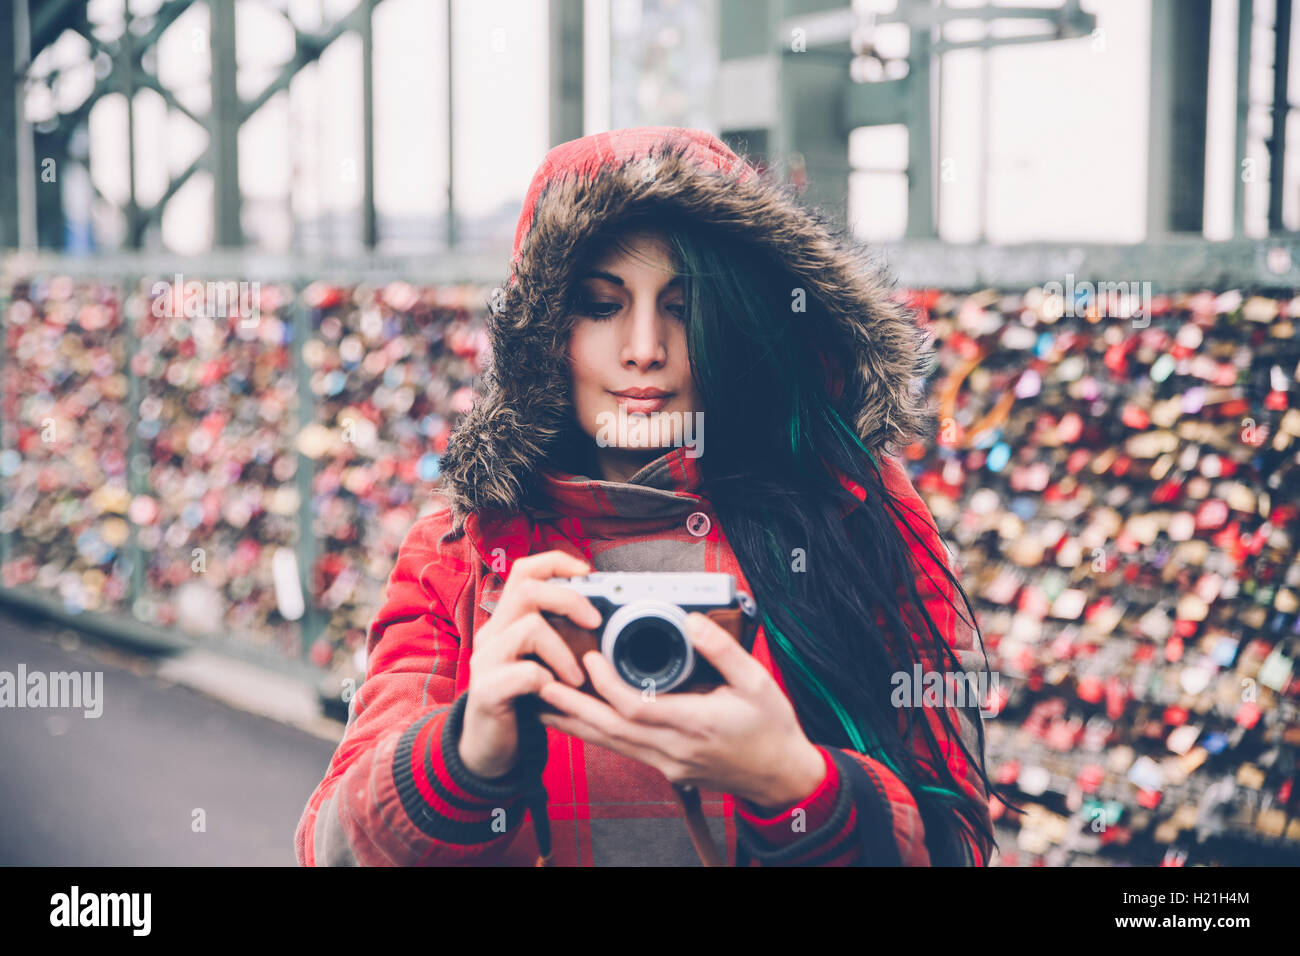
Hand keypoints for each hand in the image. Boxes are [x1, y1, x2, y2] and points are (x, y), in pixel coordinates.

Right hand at [458, 551, 602, 778]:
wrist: (489, 746)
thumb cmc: (524, 700)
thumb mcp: (542, 661)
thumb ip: (561, 637)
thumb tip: (606, 620)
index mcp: (508, 621)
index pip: (524, 571)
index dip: (556, 562)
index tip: (588, 572)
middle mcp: (492, 633)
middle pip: (526, 588)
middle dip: (569, 599)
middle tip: (595, 623)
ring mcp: (485, 661)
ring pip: (529, 628)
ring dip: (564, 651)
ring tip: (577, 678)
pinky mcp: (486, 691)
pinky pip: (524, 673)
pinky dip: (548, 680)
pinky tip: (554, 694)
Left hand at [534, 612, 826, 809]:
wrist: (782, 776)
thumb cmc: (772, 728)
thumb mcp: (757, 682)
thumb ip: (722, 650)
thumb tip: (692, 621)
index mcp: (694, 723)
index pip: (634, 707)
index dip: (605, 683)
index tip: (589, 658)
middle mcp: (674, 749)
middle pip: (610, 730)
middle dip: (572, 708)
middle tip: (541, 686)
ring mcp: (668, 763)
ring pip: (611, 744)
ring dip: (577, 724)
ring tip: (545, 706)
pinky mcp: (668, 768)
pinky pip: (624, 751)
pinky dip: (598, 735)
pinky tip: (581, 723)